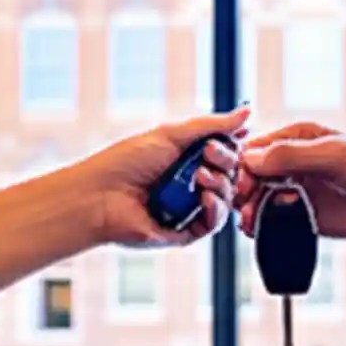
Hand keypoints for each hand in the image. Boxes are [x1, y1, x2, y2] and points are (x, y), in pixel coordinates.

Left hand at [78, 106, 249, 246]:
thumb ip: (211, 125)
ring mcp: (187, 209)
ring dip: (220, 186)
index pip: (225, 155)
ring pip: (226, 200)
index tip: (228, 140)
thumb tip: (246, 113)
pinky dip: (215, 211)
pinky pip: (212, 225)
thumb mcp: (172, 134)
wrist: (99, 195)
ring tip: (200, 178)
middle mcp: (189, 185)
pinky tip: (205, 199)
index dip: (232, 149)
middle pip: (230, 177)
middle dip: (225, 165)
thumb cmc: (125, 162)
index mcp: (186, 160)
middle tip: (206, 157)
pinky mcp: (183, 233)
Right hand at [234, 122, 345, 257]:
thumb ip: (292, 156)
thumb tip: (250, 158)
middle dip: (243, 188)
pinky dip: (260, 224)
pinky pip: (271, 218)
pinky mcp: (301, 215)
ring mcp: (296, 188)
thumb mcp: (334, 155)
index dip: (243, 163)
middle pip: (252, 173)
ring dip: (249, 208)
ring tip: (251, 221)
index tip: (242, 181)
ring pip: (257, 197)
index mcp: (298, 137)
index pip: (257, 146)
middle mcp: (293, 162)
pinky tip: (259, 230)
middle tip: (244, 203)